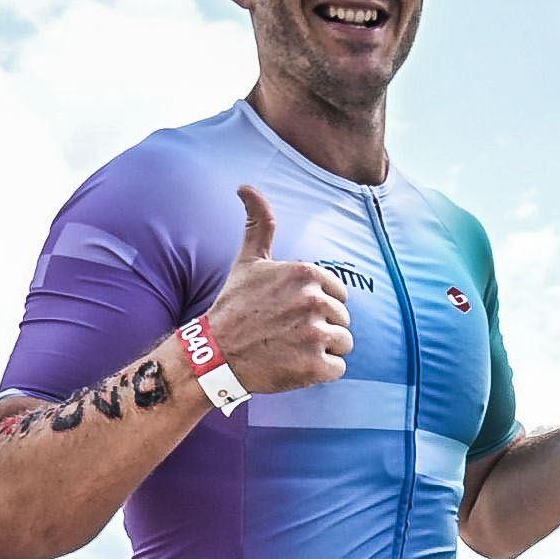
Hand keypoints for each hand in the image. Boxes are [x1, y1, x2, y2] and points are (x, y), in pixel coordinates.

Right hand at [198, 186, 354, 394]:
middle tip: (286, 332)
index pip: (339, 294)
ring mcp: (316, 336)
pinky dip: (319, 372)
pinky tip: (293, 365)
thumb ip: (259, 224)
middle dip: (320, 328)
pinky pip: (338, 369)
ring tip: (290, 348)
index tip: (289, 311)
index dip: (317, 305)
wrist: (215, 354)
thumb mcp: (249, 261)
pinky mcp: (315, 367)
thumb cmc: (235, 306)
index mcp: (307, 274)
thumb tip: (246, 186)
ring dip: (322, 350)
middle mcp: (315, 302)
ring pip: (344, 343)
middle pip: (342, 319)